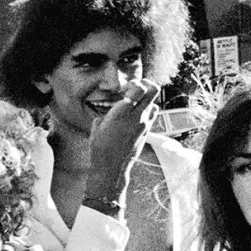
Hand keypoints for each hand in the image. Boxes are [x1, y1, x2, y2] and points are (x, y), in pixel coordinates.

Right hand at [86, 78, 160, 198]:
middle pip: (153, 90)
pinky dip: (146, 112)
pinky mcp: (147, 131)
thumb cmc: (100, 148)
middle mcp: (136, 116)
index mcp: (121, 113)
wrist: (111, 167)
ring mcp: (144, 124)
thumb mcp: (96, 127)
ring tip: (135, 105)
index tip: (124, 89)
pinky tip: (135, 118)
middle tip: (137, 88)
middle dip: (146, 84)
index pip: (138, 88)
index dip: (133, 83)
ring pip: (154, 102)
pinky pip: (151, 115)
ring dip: (146, 100)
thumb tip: (112, 111)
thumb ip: (107, 114)